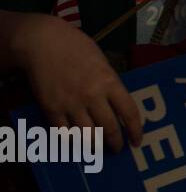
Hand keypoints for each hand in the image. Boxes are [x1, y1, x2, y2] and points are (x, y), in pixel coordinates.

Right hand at [16, 14, 141, 151]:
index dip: (135, 130)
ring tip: (98, 148)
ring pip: (87, 136)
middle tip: (118, 148)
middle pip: (109, 128)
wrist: (42, 43)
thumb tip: (117, 104)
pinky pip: (64, 133)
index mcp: (109, 82)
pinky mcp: (52, 109)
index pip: (129, 113)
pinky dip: (72, 140)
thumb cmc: (76, 47)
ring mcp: (71, 105)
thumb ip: (110, 84)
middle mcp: (92, 96)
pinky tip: (77, 141)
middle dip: (115, 143)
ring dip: (95, 146)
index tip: (136, 141)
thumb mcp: (102, 62)